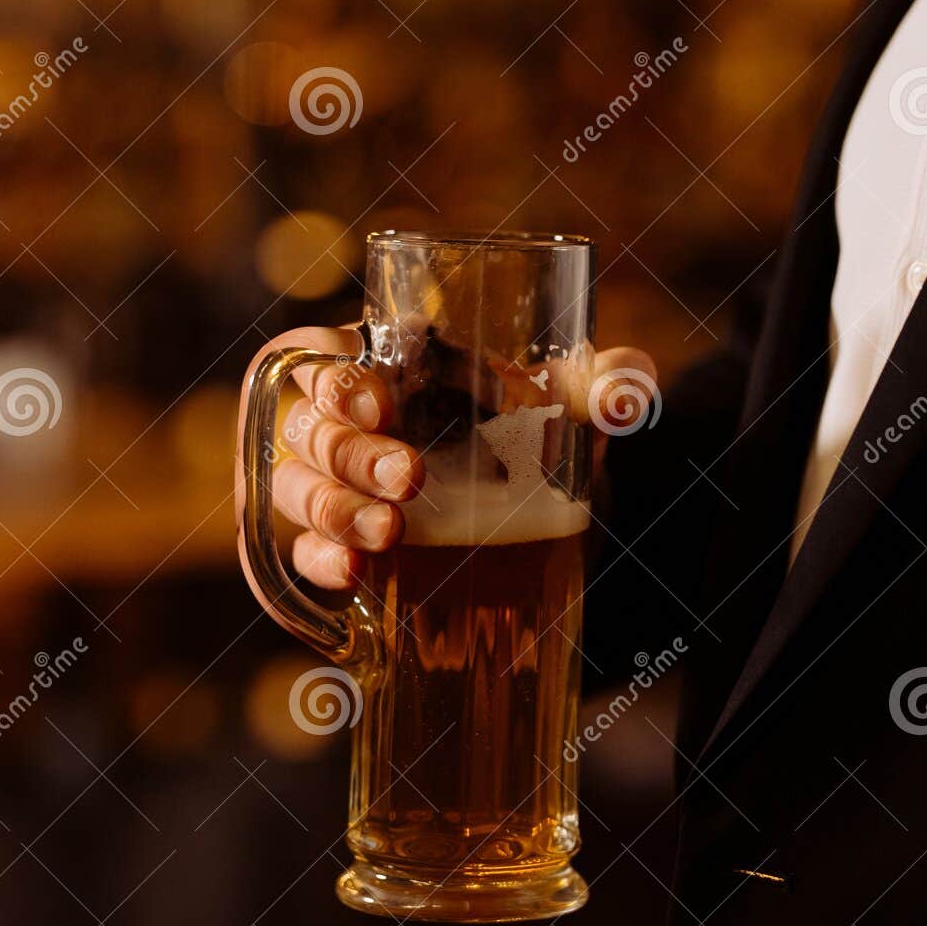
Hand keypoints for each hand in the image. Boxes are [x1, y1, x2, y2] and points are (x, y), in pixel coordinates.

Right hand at [246, 325, 655, 589]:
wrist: (538, 511)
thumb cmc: (532, 430)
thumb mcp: (570, 404)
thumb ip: (607, 383)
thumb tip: (629, 394)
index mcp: (379, 362)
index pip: (320, 351)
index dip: (337, 377)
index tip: (384, 404)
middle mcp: (340, 420)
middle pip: (310, 427)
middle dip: (351, 453)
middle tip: (410, 478)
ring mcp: (330, 484)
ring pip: (297, 488)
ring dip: (335, 508)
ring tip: (389, 531)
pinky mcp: (337, 542)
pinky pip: (303, 552)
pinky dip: (321, 562)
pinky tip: (354, 573)